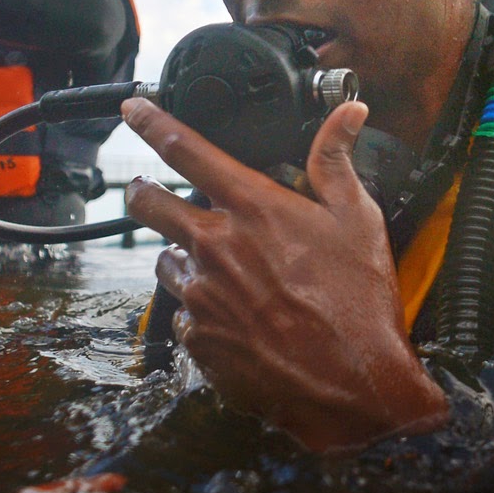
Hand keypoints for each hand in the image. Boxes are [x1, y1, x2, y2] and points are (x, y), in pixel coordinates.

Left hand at [120, 97, 448, 451]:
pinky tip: (238, 316)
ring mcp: (200, 295)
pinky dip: (201, 309)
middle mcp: (215, 246)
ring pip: (166, 260)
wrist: (354, 385)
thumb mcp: (358, 220)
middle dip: (144, 190)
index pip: (187, 149)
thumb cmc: (360, 301)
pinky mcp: (196, 339)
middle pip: (148, 202)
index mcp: (253, 207)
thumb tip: (348, 112)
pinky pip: (183, 313)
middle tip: (151, 190)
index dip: (152, 122)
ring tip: (222, 269)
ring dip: (183, 257)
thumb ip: (338, 161)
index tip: (133, 107)